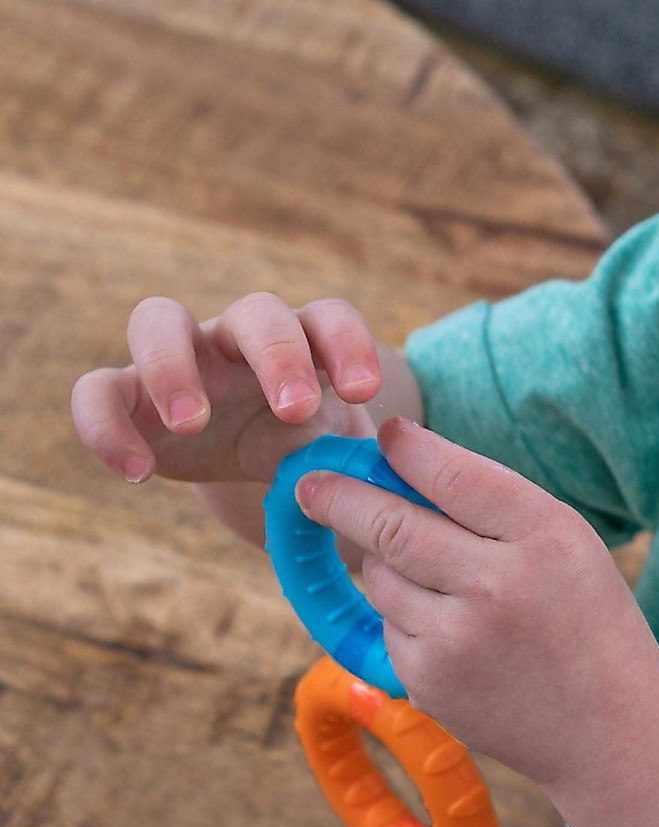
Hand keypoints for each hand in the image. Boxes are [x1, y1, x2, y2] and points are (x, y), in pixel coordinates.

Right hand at [71, 292, 398, 486]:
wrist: (252, 460)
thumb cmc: (298, 444)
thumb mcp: (321, 452)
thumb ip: (338, 460)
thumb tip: (349, 482)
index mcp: (304, 342)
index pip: (328, 319)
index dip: (348, 345)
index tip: (363, 392)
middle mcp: (241, 336)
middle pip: (256, 313)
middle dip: (278, 355)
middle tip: (293, 407)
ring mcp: (181, 355)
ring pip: (159, 321)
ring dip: (173, 368)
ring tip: (191, 424)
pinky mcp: (128, 392)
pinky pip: (97, 391)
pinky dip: (106, 428)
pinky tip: (138, 471)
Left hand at [295, 418, 658, 789]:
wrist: (609, 728)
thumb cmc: (587, 621)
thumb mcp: (568, 544)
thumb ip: (496, 503)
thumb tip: (401, 462)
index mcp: (543, 537)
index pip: (452, 475)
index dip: (406, 450)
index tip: (383, 436)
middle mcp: (497, 585)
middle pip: (391, 525)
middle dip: (340, 498)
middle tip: (309, 483)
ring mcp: (458, 640)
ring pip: (380, 578)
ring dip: (387, 564)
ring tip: (437, 579)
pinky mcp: (430, 683)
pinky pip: (388, 626)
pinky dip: (405, 618)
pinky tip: (454, 632)